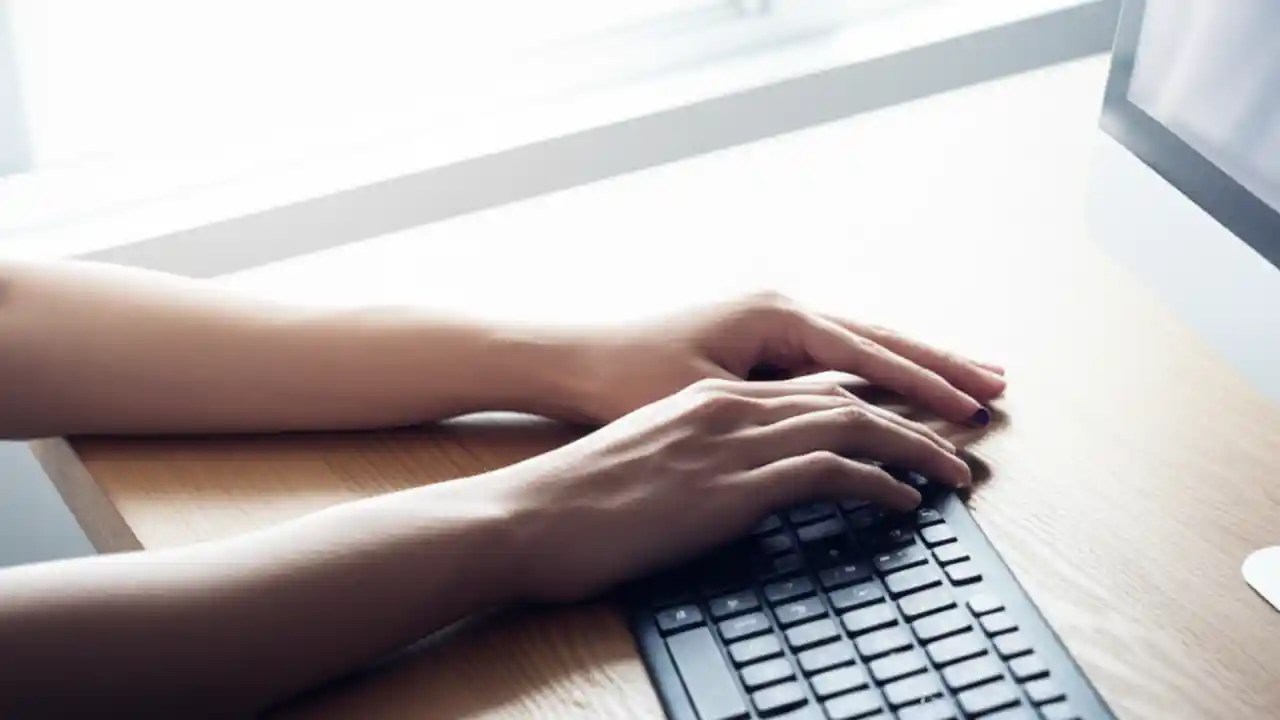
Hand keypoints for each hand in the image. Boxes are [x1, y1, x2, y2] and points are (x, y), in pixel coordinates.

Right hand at [494, 378, 971, 602]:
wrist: (533, 516)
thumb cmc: (583, 499)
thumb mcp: (654, 461)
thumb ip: (705, 456)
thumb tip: (738, 478)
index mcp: (711, 397)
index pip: (814, 385)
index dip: (875, 395)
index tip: (918, 410)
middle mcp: (731, 405)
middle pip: (847, 394)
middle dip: (916, 406)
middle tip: (966, 423)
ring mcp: (735, 441)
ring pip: (853, 424)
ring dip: (915, 445)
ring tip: (956, 469)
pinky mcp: (736, 484)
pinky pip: (832, 472)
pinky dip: (880, 483)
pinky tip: (906, 502)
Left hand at [569, 292, 1005, 425]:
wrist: (575, 359)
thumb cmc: (627, 379)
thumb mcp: (707, 396)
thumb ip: (781, 406)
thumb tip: (850, 415)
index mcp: (775, 317)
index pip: (868, 353)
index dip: (924, 385)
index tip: (971, 409)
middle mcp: (782, 310)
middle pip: (879, 338)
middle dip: (941, 363)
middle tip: (1000, 383)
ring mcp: (773, 322)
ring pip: (863, 344)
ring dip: (917, 363)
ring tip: (973, 376)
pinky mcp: (761, 341)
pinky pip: (836, 356)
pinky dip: (877, 370)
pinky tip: (901, 381)